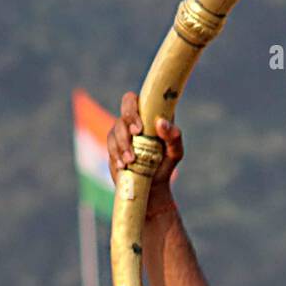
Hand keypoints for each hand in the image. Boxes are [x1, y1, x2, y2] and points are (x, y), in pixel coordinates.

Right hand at [107, 90, 183, 206]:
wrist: (153, 186)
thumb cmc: (165, 163)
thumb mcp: (175, 152)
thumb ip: (173, 136)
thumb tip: (161, 123)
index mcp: (147, 116)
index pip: (134, 99)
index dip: (133, 106)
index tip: (140, 125)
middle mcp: (133, 121)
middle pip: (123, 111)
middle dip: (127, 123)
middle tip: (136, 135)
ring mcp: (121, 134)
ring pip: (115, 131)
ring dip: (123, 145)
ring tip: (132, 161)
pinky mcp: (114, 148)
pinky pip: (110, 147)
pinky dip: (117, 156)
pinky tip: (123, 166)